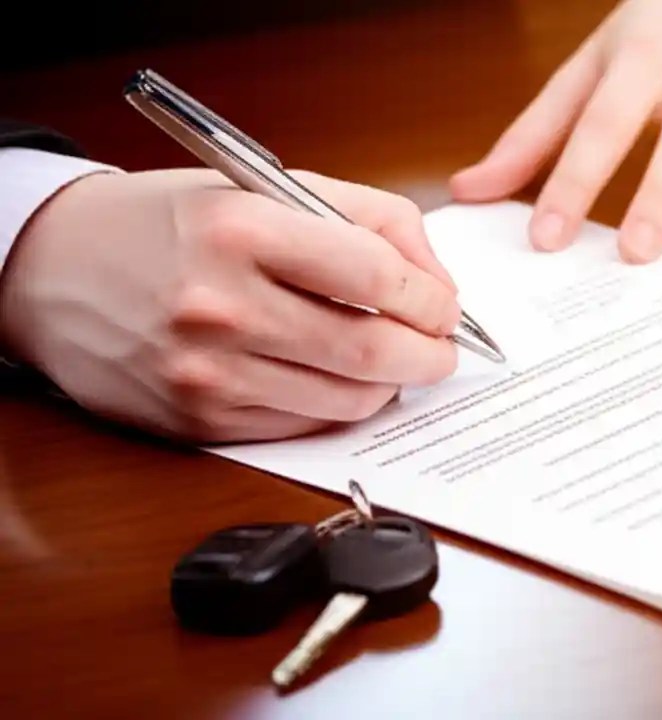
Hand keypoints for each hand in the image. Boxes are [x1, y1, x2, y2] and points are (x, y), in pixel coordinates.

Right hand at [0, 169, 459, 442]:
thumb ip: (365, 217)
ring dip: (389, 385)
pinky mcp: (198, 422)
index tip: (445, 305)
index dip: (431, 297)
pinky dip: (336, 406)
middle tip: (443, 348)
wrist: (53, 269)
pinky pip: (301, 426)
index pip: (376, 275)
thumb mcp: (262, 187)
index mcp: (240, 231)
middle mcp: (221, 306)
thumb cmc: (168, 223)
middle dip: (430, 354)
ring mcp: (207, 373)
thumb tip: (436, 277)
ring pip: (345, 400)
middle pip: (372, 350)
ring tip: (393, 361)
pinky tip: (336, 379)